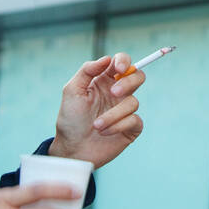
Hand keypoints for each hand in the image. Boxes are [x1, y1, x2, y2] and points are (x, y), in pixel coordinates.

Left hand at [50, 53, 144, 169]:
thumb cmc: (70, 120)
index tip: (119, 70)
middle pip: (138, 76)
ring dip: (113, 114)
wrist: (72, 150)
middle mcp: (117, 93)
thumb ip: (87, 70)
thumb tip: (107, 58)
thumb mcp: (72, 91)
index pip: (122, 62)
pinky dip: (119, 125)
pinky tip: (105, 132)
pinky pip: (135, 120)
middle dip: (129, 83)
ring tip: (96, 125)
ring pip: (133, 102)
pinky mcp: (131, 128)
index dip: (124, 61)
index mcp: (104, 81)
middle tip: (114, 92)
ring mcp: (125, 110)